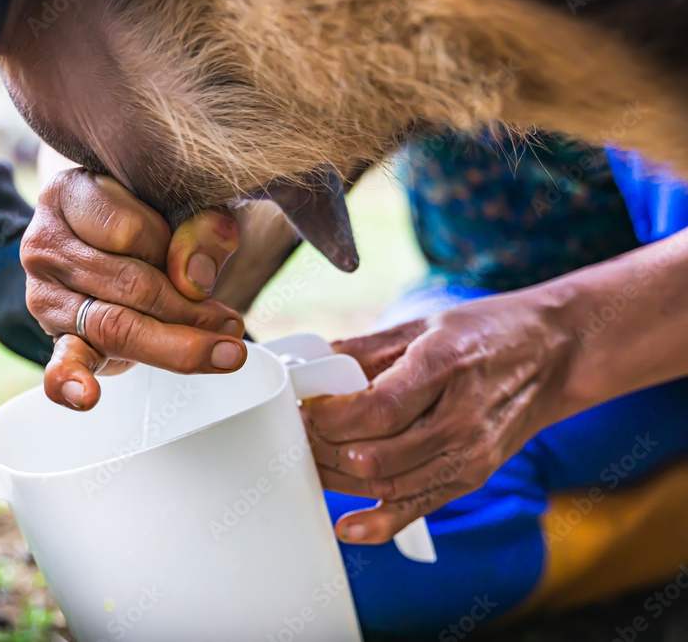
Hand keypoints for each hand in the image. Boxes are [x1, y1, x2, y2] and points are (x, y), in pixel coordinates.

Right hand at [21, 169, 247, 409]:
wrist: (112, 247)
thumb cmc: (146, 218)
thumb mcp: (180, 206)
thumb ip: (199, 227)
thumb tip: (195, 277)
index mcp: (67, 194)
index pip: (127, 231)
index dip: (171, 251)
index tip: (200, 267)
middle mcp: (45, 244)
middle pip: (127, 285)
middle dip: (188, 309)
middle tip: (230, 324)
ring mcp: (45, 295)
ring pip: (115, 326)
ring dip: (174, 344)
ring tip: (220, 351)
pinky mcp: (57, 337)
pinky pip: (61, 363)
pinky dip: (74, 382)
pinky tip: (87, 396)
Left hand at [303, 289, 576, 544]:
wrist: (554, 355)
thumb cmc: (488, 333)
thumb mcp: (426, 324)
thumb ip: (367, 347)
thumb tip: (314, 363)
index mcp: (445, 366)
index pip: (378, 409)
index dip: (332, 416)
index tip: (305, 408)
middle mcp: (460, 417)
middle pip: (377, 452)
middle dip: (324, 448)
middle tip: (296, 435)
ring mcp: (470, 453)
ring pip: (389, 484)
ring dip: (339, 479)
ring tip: (310, 462)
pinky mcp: (472, 476)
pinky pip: (419, 508)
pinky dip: (380, 523)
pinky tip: (348, 526)